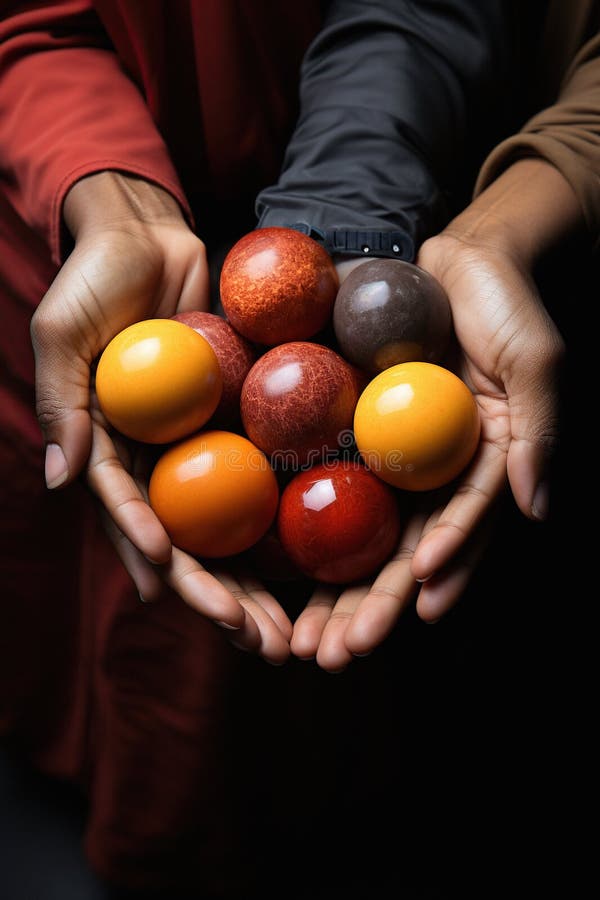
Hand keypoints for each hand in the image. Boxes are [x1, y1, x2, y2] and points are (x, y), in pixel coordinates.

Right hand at [30, 171, 291, 663]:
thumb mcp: (66, 333)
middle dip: (216, 594)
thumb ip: (65, 403)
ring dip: (256, 581)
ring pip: (231, 526)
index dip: (151, 552)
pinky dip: (286, 517)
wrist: (152, 234)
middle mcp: (157, 462)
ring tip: (288, 632)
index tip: (175, 582)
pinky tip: (317, 561)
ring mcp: (200, 447)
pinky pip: (266, 474)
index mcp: (109, 450)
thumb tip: (64, 481)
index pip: (130, 515)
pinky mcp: (239, 422)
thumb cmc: (97, 279)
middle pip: (188, 542)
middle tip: (255, 640)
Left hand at [292, 160, 571, 670]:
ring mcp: (382, 455)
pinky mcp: (343, 428)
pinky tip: (265, 568)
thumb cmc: (501, 303)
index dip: (445, 567)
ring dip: (326, 590)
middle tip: (336, 655)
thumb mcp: (531, 361)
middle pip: (397, 550)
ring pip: (352, 532)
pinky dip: (292, 523)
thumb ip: (536, 432)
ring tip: (299, 641)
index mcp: (475, 466)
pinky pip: (315, 478)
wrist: (451, 256)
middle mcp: (427, 472)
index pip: (460, 529)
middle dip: (371, 606)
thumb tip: (536, 510)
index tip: (421, 604)